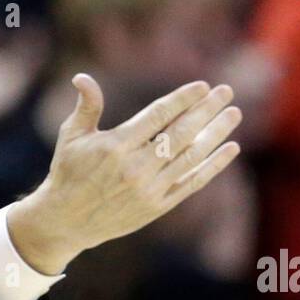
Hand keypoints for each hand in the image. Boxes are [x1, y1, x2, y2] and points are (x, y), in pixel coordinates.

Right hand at [7, 75, 241, 274]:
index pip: (158, 116)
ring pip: (191, 156)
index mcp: (116, 146)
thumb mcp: (71, 137)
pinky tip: (230, 148)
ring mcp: (149, 189)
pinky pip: (192, 182)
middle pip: (181, 133)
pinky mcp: (157, 207)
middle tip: (226, 91)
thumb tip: (82, 77)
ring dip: (216, 133)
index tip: (202, 86)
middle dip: (206, 110)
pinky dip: (213, 165)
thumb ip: (86, 107)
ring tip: (234, 114)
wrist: (66, 222)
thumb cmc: (68, 173)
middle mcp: (135, 168)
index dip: (182, 99)